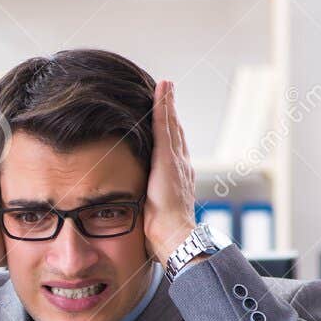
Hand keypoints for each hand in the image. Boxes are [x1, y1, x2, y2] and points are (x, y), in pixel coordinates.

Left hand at [144, 79, 197, 260]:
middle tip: (166, 91)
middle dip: (171, 112)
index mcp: (178, 178)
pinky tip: (161, 90)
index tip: (165, 116)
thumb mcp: (153, 213)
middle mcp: (182, 165)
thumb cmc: (163, 233)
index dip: (170, 131)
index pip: (173, 149)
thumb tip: (139, 207)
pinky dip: (163, 107)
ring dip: (168, 103)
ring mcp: (176, 160)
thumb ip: (148, 203)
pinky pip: (165, 126)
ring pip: (171, 125)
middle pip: (175, 132)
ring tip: (165, 84)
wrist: (176, 236)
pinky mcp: (168, 158)